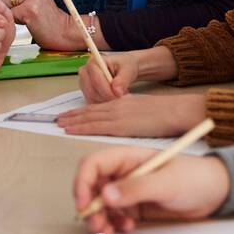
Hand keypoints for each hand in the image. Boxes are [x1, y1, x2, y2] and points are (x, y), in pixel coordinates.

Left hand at [0, 0, 72, 48]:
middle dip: (10, 1)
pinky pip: (9, 13)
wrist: (61, 29)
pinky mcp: (29, 9)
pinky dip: (16, 20)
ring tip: (27, 12)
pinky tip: (28, 19)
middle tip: (27, 6)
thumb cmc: (46, 12)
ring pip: (4, 2)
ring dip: (13, 11)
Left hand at [57, 90, 207, 139]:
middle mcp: (117, 106)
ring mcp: (117, 115)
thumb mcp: (144, 111)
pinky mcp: (120, 125)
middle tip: (58, 119)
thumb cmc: (166, 114)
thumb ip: (132, 116)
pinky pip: (95, 126)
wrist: (175, 111)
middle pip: (90, 110)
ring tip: (59, 124)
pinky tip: (70, 130)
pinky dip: (80, 127)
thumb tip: (125, 124)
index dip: (82, 110)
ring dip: (72, 121)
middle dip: (73, 115)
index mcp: (123, 102)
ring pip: (88, 117)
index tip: (71, 114)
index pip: (98, 106)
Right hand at [73, 144, 230, 233]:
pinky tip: (127, 228)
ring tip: (110, 232)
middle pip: (92, 187)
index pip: (93, 164)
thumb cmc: (196, 178)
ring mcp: (129, 190)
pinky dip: (114, 225)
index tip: (84, 204)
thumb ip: (136, 188)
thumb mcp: (167, 183)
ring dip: (100, 219)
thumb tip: (105, 195)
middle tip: (98, 226)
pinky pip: (114, 216)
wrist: (215, 193)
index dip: (83, 182)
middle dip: (89, 207)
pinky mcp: (135, 206)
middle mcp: (124, 173)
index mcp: (129, 158)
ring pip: (100, 205)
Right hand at [79, 50, 140, 102]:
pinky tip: (112, 98)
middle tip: (120, 97)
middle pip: (91, 91)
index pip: (96, 81)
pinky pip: (91, 102)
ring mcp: (84, 82)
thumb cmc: (125, 66)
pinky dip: (102, 103)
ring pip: (91, 98)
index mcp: (93, 62)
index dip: (108, 91)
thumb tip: (116, 90)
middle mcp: (85, 71)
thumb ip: (123, 80)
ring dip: (105, 101)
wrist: (125, 69)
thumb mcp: (128, 69)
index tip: (119, 95)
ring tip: (117, 95)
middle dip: (106, 97)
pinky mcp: (86, 91)